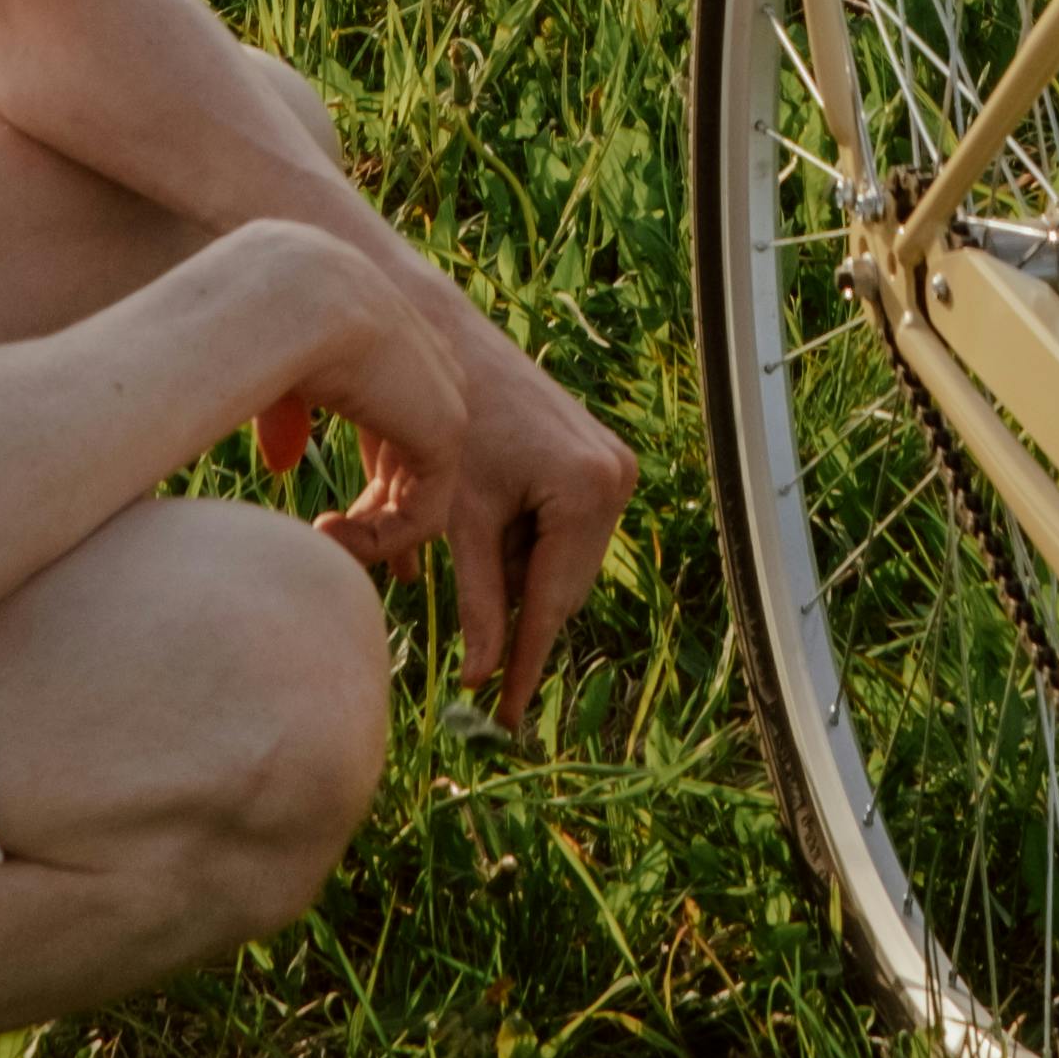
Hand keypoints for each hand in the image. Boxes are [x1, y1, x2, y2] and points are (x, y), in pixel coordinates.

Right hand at [239, 236, 466, 542]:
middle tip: (332, 540)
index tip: (327, 525)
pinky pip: (423, 515)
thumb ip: (288, 416)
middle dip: (380, 518)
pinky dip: (379, 541)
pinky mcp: (446, 431)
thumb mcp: (278, 375)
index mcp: (395, 349)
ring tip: (320, 536)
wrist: (294, 298)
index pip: (400, 428)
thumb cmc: (269, 324)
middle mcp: (429, 372)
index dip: (371, 484)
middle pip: (416, 466)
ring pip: (420, 498)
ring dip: (370, 535)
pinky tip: (327, 532)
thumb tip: (284, 460)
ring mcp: (443, 400)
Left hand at [271, 322, 634, 725]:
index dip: (526, 665)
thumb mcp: (458, 519)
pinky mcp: (599, 459)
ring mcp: (611, 466)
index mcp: (586, 490)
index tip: (508, 718)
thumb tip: (478, 677)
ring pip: (560, 563)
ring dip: (517, 578)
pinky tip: (488, 531)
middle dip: (518, 617)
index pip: (552, 602)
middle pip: (561, 587)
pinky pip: (561, 532)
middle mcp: (613, 477)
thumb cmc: (446, 422)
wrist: (445, 339)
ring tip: (473, 561)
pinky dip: (523, 547)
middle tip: (481, 668)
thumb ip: (474, 599)